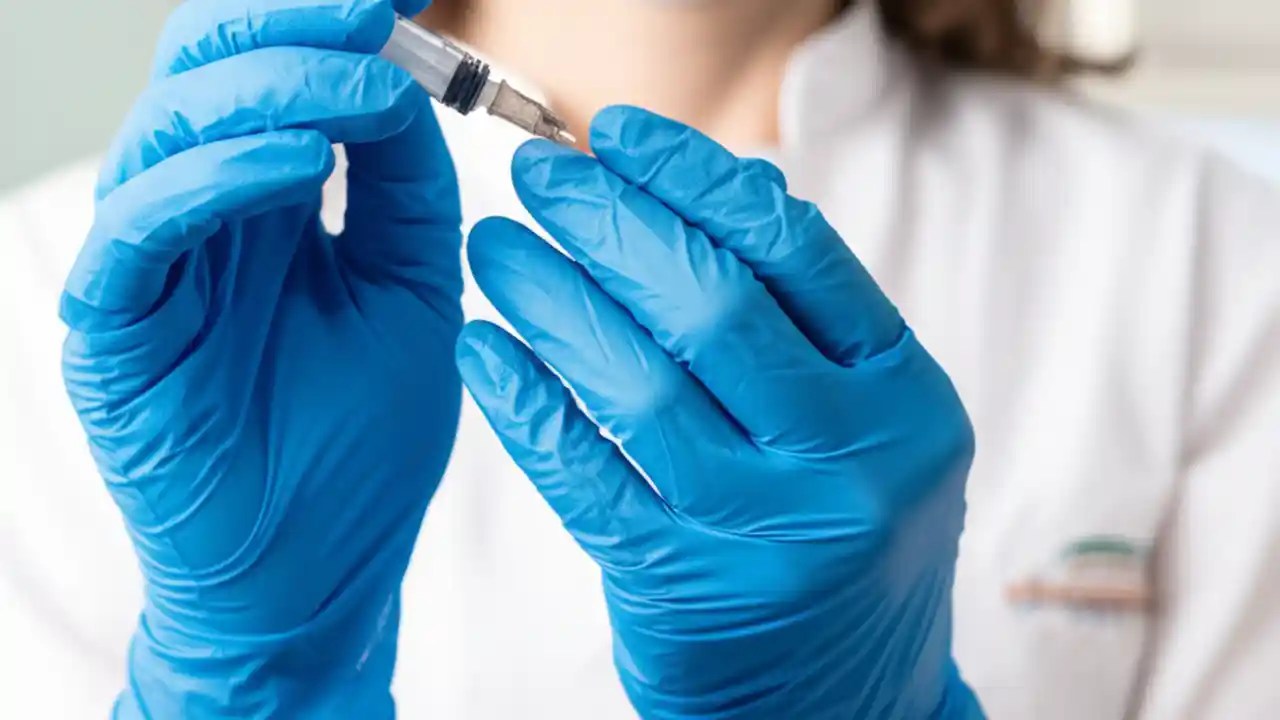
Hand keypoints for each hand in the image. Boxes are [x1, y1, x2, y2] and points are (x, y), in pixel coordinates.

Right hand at [60, 1, 455, 715]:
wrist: (317, 572)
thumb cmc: (362, 443)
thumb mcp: (412, 295)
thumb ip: (404, 190)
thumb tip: (402, 80)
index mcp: (269, 200)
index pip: (281, 71)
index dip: (340, 19)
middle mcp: (202, 214)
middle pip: (214, 71)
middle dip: (297, 21)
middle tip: (380, 0)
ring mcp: (153, 267)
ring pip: (176, 127)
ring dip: (273, 84)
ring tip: (364, 72)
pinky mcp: (117, 329)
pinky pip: (147, 225)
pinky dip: (218, 177)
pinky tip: (297, 159)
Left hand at [457, 106, 982, 717]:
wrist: (847, 708)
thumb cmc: (844, 542)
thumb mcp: (865, 429)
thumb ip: (807, 323)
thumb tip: (720, 186)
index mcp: (904, 397)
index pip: (796, 252)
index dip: (697, 179)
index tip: (617, 133)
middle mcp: (852, 460)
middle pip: (713, 306)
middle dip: (609, 224)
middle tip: (537, 178)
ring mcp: (770, 530)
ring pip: (638, 384)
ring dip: (551, 299)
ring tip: (497, 248)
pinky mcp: (687, 586)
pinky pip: (585, 473)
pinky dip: (525, 402)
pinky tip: (483, 350)